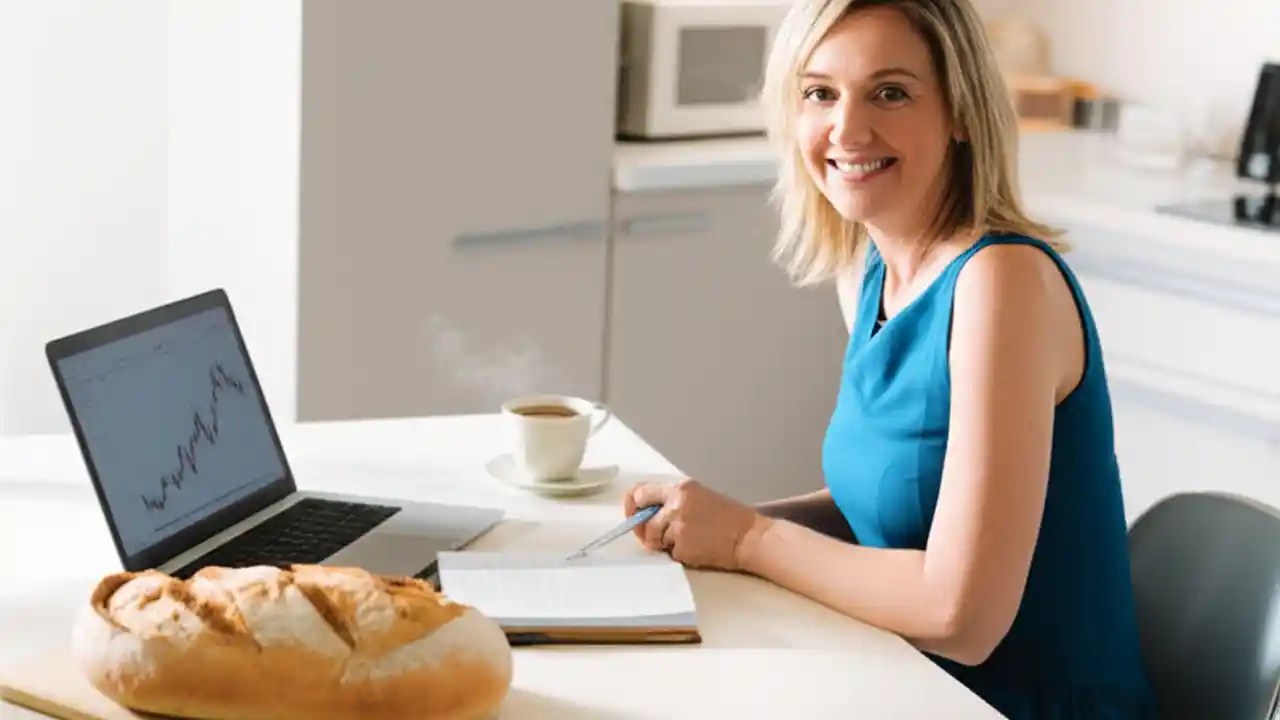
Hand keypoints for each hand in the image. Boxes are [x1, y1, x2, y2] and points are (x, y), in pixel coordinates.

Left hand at [623, 478, 766, 570]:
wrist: (749, 537)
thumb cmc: (728, 519)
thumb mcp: (699, 497)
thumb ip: (672, 501)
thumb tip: (645, 511)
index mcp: (681, 488)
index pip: (641, 491)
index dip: (633, 504)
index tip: (633, 513)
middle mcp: (677, 503)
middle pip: (642, 517)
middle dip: (644, 528)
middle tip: (654, 535)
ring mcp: (678, 524)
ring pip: (653, 537)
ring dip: (664, 543)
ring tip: (687, 540)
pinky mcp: (682, 544)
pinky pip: (668, 552)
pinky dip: (677, 553)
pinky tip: (695, 548)